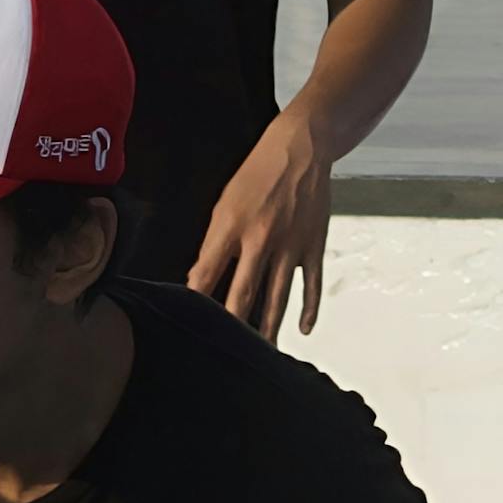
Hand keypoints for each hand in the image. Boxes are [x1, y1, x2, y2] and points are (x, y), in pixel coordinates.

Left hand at [186, 112, 336, 341]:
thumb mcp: (225, 202)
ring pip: (277, 298)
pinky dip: (308, 310)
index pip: (207, 273)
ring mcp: (290, 246)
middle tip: (225, 352)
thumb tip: (199, 276)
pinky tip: (301, 329)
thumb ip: (214, 242)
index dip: (196, 301)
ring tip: (263, 353)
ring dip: (269, 328)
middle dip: (233, 326)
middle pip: (243, 294)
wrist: (301, 149)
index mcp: (232, 227)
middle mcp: (261, 240)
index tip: (189, 324)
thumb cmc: (258, 172)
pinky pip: (310, 285)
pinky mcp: (313, 246)